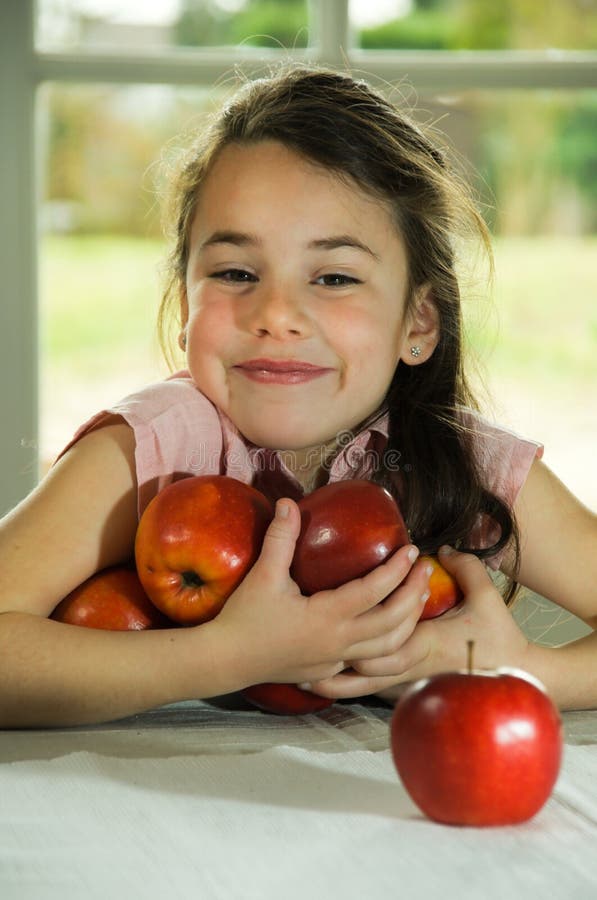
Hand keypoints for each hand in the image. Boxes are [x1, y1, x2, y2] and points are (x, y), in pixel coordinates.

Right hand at [211, 498, 431, 688]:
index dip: (397, 570)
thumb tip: (288, 502)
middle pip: (392, 622)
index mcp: (326, 617)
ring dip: (408, 623)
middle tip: (424, 570)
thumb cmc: (245, 617)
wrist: (226, 660)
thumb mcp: (263, 574)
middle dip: (414, 594)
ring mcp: (336, 661)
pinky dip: (389, 645)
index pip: (374, 592)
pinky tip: (391, 630)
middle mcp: (338, 642)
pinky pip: (370, 662)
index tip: (411, 550)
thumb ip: (280, 538)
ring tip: (417, 598)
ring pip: (387, 648)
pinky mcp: (329, 673)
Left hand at [301, 545, 530, 700]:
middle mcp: (413, 668)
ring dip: (336, 685)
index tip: (326, 622)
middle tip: (297, 660)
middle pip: (364, 675)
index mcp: (425, 646)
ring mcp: (412, 680)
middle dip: (333, 672)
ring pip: (366, 688)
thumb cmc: (502, 638)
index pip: (381, 647)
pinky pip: (377, 689)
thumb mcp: (487, 598)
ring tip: (300, 677)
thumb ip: (465, 568)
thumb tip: (442, 548)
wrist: (519, 677)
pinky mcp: (413, 685)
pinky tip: (326, 680)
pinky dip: (352, 686)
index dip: (353, 639)